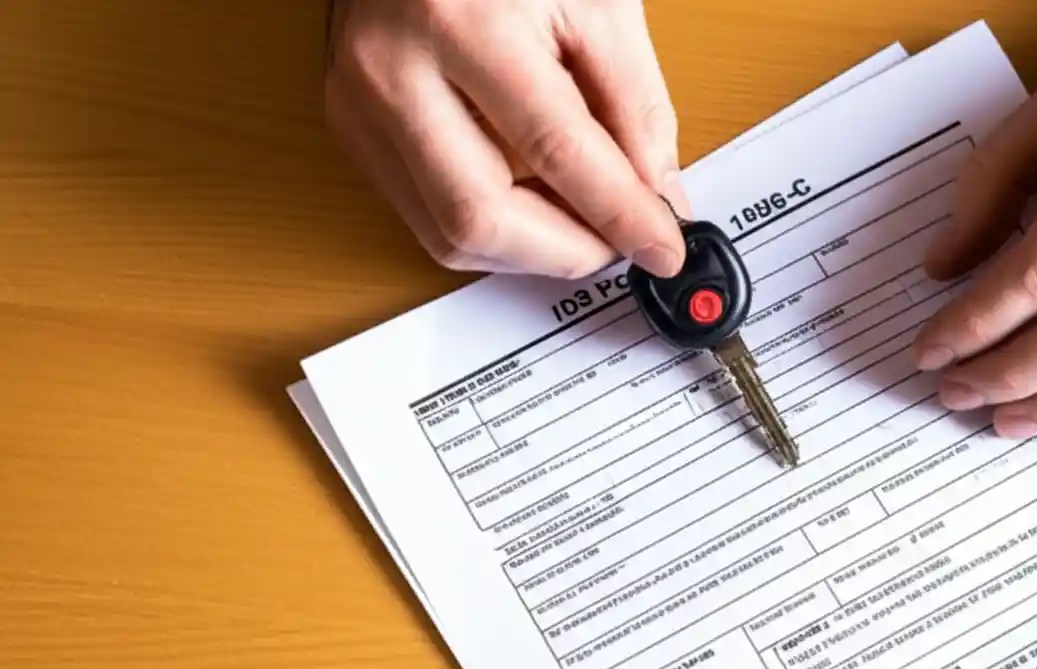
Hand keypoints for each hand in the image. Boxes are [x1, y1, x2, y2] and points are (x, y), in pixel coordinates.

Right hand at [324, 0, 687, 278]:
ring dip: (529, 250)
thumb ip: (634, 103)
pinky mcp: (350, 128)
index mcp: (462, 21)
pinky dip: (490, 228)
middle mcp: (395, 70)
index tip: (662, 247)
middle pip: (483, 216)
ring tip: (579, 221)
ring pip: (448, 235)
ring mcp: (361, 105)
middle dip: (567, 252)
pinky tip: (528, 201)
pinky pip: (424, 218)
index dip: (619, 214)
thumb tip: (657, 198)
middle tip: (619, 244)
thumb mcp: (596, 0)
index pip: (555, 150)